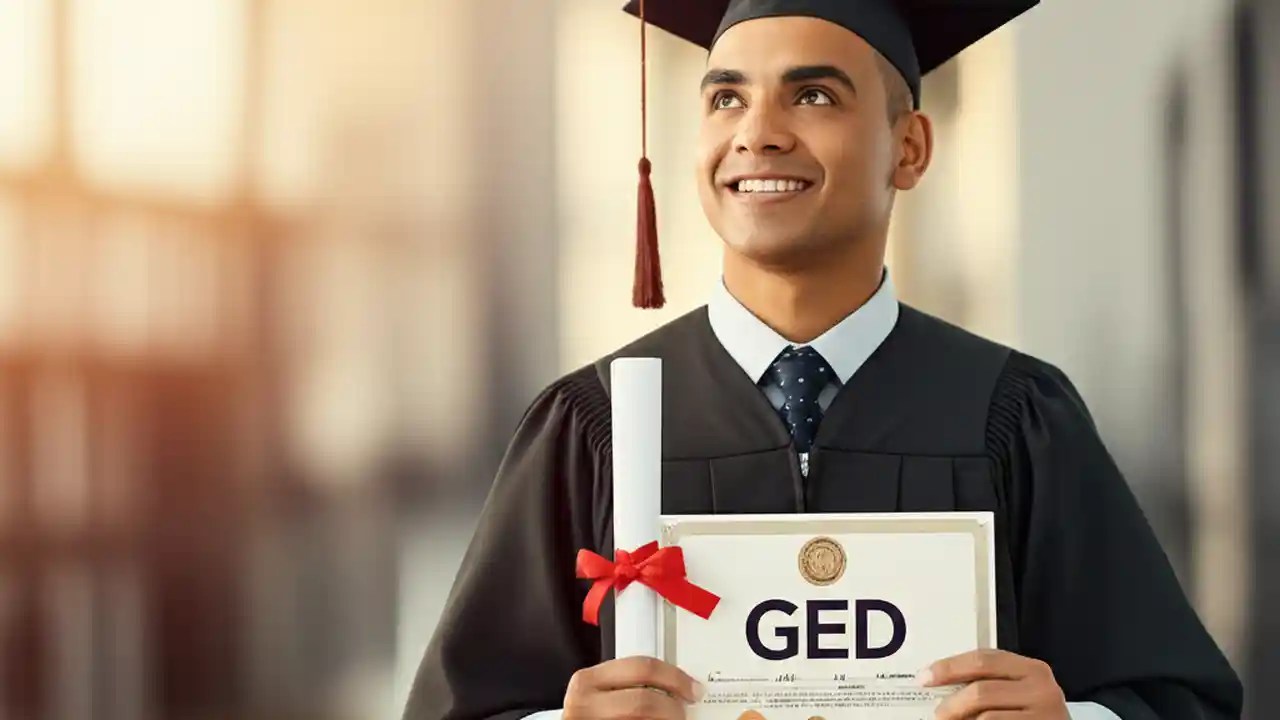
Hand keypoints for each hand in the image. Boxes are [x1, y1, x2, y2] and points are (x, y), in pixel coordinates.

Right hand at [564, 656, 703, 719]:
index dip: (674, 678)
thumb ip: (626, 684)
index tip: (692, 687)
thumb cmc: (587, 714)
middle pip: (644, 701)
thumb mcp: (599, 692)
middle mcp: (584, 704)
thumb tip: (674, 686)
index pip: (640, 668)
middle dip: (674, 707)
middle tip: (686, 710)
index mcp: (586, 681)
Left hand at [922, 649, 1067, 719]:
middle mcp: (1041, 689)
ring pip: (986, 717)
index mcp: (1032, 669)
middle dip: (952, 703)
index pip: (982, 660)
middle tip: (938, 713)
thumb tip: (941, 681)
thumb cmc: (1034, 712)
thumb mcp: (1018, 688)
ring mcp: (1043, 715)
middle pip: (981, 691)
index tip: (926, 677)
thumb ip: (990, 680)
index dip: (949, 667)